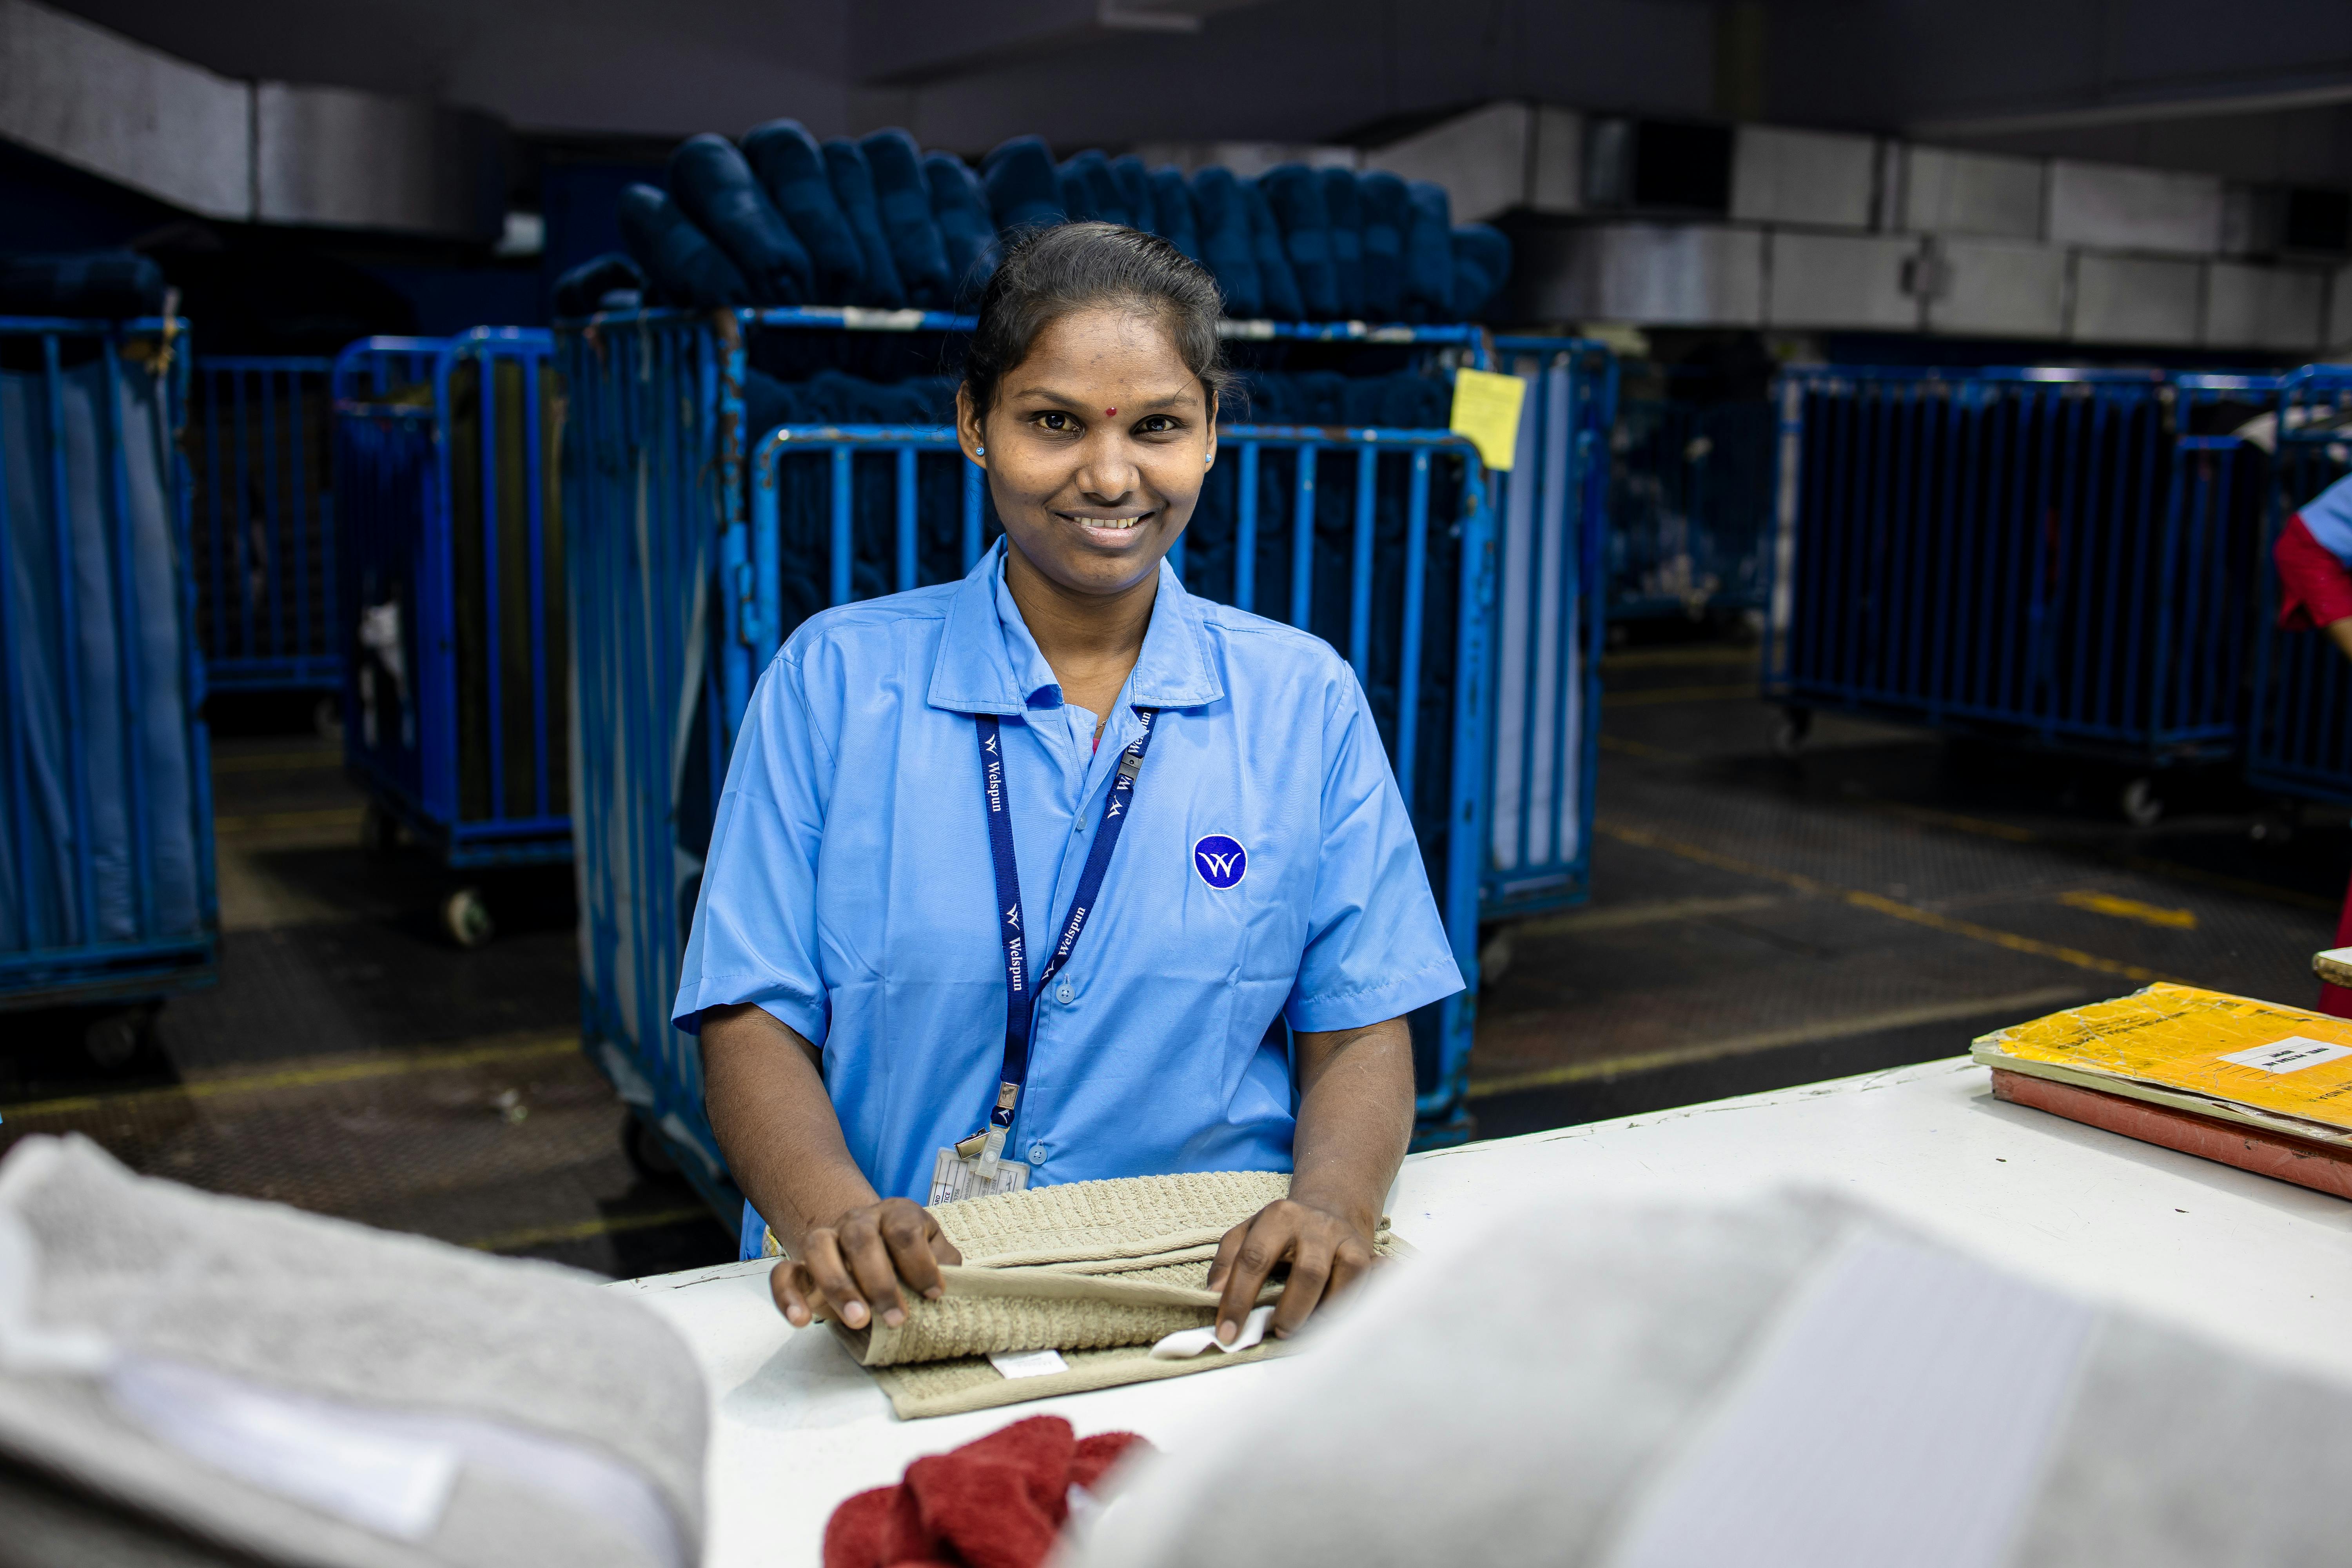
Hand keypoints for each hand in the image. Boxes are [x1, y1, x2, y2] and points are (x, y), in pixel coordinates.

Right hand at [771, 1197, 961, 1330]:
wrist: (867, 1243)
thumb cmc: (908, 1255)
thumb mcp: (934, 1253)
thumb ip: (944, 1264)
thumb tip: (949, 1288)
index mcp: (897, 1213)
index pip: (905, 1230)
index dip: (921, 1263)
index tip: (934, 1295)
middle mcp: (859, 1220)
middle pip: (862, 1239)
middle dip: (880, 1282)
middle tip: (896, 1319)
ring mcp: (827, 1238)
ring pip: (820, 1247)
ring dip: (838, 1285)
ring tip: (858, 1321)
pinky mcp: (801, 1262)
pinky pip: (784, 1272)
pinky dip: (787, 1296)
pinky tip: (800, 1320)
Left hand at [1205, 1197, 1376, 1344]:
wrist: (1330, 1207)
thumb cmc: (1282, 1232)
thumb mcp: (1247, 1233)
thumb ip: (1226, 1260)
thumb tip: (1212, 1295)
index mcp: (1278, 1217)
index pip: (1254, 1259)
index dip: (1238, 1299)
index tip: (1227, 1334)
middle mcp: (1315, 1225)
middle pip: (1307, 1272)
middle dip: (1292, 1310)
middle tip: (1279, 1334)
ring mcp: (1345, 1240)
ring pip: (1344, 1279)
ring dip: (1326, 1313)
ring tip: (1307, 1334)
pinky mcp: (1368, 1255)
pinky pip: (1370, 1284)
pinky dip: (1358, 1306)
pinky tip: (1342, 1324)